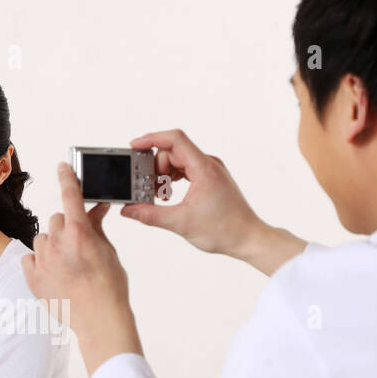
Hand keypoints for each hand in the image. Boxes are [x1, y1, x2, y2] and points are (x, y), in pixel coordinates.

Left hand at [22, 162, 143, 376]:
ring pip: (43, 238)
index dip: (67, 177)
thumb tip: (95, 209)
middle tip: (80, 244)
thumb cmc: (109, 287)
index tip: (62, 166)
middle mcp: (57, 243)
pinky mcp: (32, 278)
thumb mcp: (108, 251)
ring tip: (68, 262)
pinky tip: (54, 272)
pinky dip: (40, 261)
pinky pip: (31, 258)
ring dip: (53, 244)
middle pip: (58, 220)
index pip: (71, 195)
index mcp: (79, 233)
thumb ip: (97, 227)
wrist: (99, 320)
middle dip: (68, 227)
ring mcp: (42, 261)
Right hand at [123, 130, 306, 274]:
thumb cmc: (225, 230)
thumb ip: (150, 215)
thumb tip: (128, 210)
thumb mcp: (181, 223)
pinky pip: (185, 169)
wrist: (248, 238)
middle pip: (172, 152)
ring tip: (157, 196)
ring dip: (162, 175)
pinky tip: (167, 196)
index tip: (134, 147)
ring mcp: (210, 170)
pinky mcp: (210, 178)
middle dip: (154, 168)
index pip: (174, 140)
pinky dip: (172, 179)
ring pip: (177, 161)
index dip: (151, 139)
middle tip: (146, 188)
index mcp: (204, 168)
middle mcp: (208, 164)